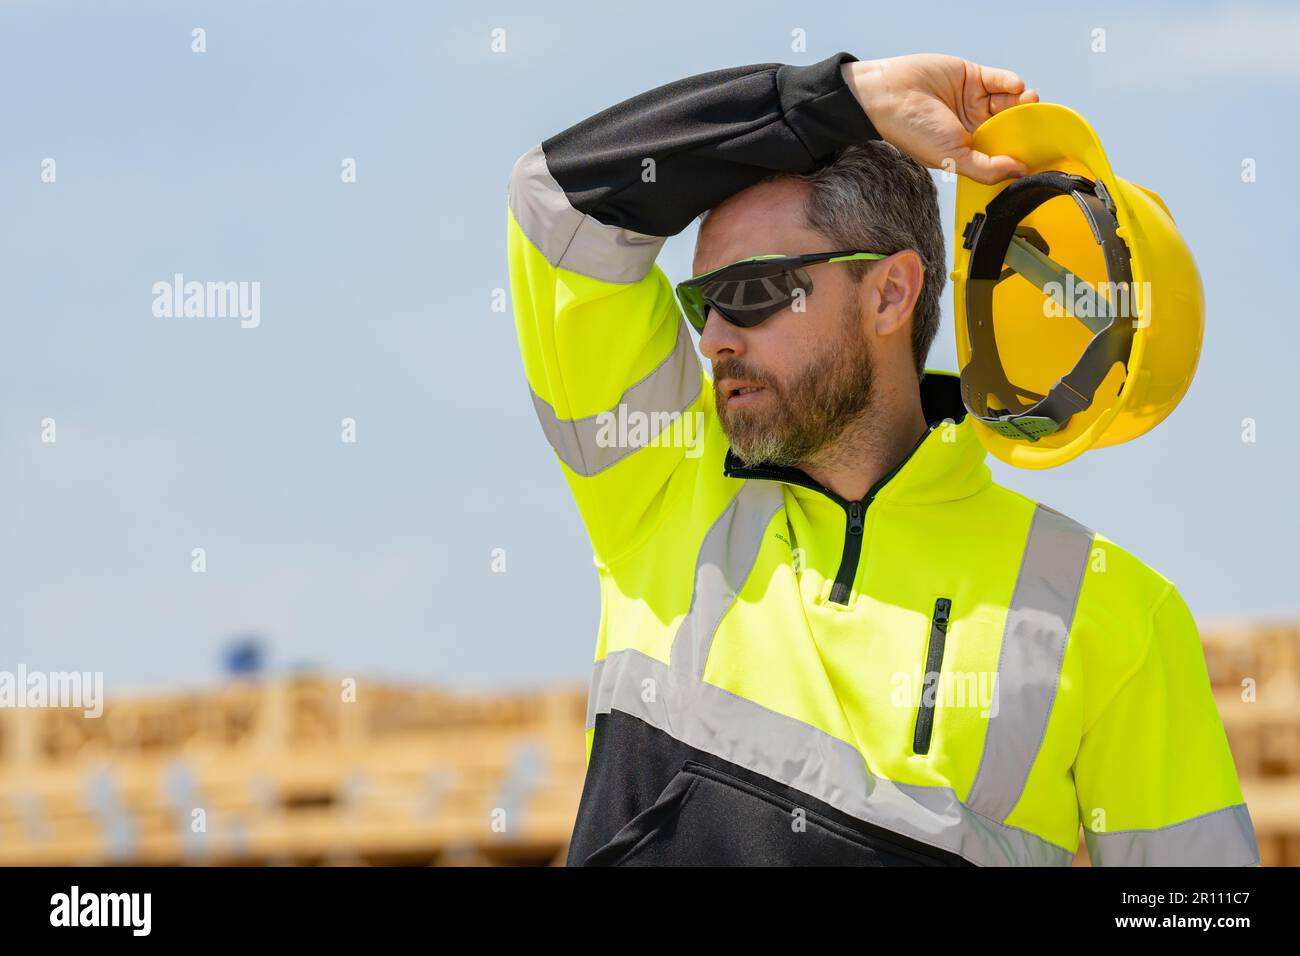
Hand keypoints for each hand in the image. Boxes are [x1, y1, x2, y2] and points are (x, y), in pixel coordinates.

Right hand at [841, 54, 1038, 183]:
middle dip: (1024, 122)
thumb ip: (987, 169)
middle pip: (1008, 123)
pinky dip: (1010, 82)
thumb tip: (1020, 172)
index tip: (1035, 150)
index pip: (1000, 150)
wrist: (890, 95)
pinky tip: (1015, 87)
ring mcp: (972, 99)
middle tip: (1035, 120)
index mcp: (965, 148)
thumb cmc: (913, 131)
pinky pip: (998, 79)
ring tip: (1028, 99)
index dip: (1018, 150)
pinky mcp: (971, 75)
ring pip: (1006, 100)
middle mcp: (970, 124)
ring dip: (1021, 100)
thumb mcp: (954, 158)